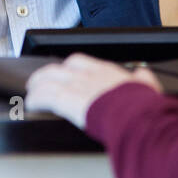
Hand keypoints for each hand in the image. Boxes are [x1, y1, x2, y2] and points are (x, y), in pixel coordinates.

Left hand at [24, 52, 160, 128]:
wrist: (135, 115)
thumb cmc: (141, 107)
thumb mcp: (146, 88)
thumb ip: (142, 80)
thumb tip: (143, 75)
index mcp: (106, 72)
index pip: (82, 62)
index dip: (70, 66)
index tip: (66, 71)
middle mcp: (88, 75)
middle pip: (61, 67)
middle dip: (49, 72)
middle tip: (41, 79)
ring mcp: (76, 85)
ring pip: (48, 78)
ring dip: (38, 84)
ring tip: (32, 90)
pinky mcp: (66, 99)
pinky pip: (44, 96)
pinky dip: (35, 99)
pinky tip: (31, 103)